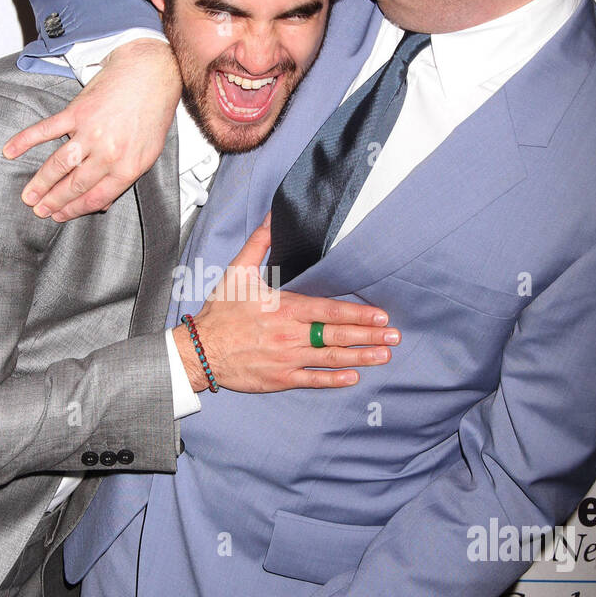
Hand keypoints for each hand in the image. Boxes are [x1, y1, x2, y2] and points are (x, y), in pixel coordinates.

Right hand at [2, 38, 180, 219]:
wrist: (150, 73)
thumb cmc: (152, 114)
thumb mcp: (148, 154)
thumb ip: (124, 178)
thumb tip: (101, 203)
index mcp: (128, 167)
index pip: (96, 197)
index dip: (75, 209)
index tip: (59, 216)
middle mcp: (108, 153)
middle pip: (74, 185)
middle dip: (54, 201)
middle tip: (38, 211)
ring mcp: (90, 132)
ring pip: (59, 164)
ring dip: (41, 182)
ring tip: (28, 196)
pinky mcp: (77, 112)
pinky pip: (46, 130)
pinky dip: (25, 141)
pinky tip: (10, 151)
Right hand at [172, 214, 399, 391]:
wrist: (200, 350)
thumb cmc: (220, 312)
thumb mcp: (238, 272)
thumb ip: (259, 244)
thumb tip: (273, 217)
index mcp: (284, 308)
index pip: (329, 310)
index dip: (358, 313)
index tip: (380, 316)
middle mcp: (290, 334)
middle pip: (337, 335)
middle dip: (369, 336)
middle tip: (395, 337)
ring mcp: (286, 358)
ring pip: (330, 358)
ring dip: (360, 357)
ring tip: (384, 356)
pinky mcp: (280, 378)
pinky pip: (312, 379)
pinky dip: (334, 378)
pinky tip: (354, 376)